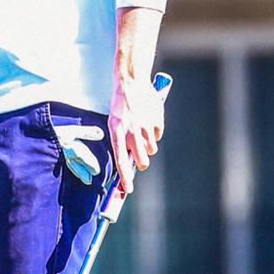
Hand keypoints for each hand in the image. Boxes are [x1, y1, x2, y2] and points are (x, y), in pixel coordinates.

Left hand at [108, 72, 164, 198]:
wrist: (131, 82)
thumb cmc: (120, 106)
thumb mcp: (114, 123)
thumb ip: (121, 142)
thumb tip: (128, 163)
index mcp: (117, 132)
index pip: (122, 160)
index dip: (125, 177)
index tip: (127, 190)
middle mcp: (132, 131)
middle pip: (142, 161)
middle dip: (142, 162)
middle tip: (140, 156)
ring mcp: (145, 127)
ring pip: (152, 150)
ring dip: (148, 145)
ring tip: (141, 130)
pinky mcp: (156, 121)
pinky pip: (158, 136)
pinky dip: (154, 132)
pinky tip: (148, 120)